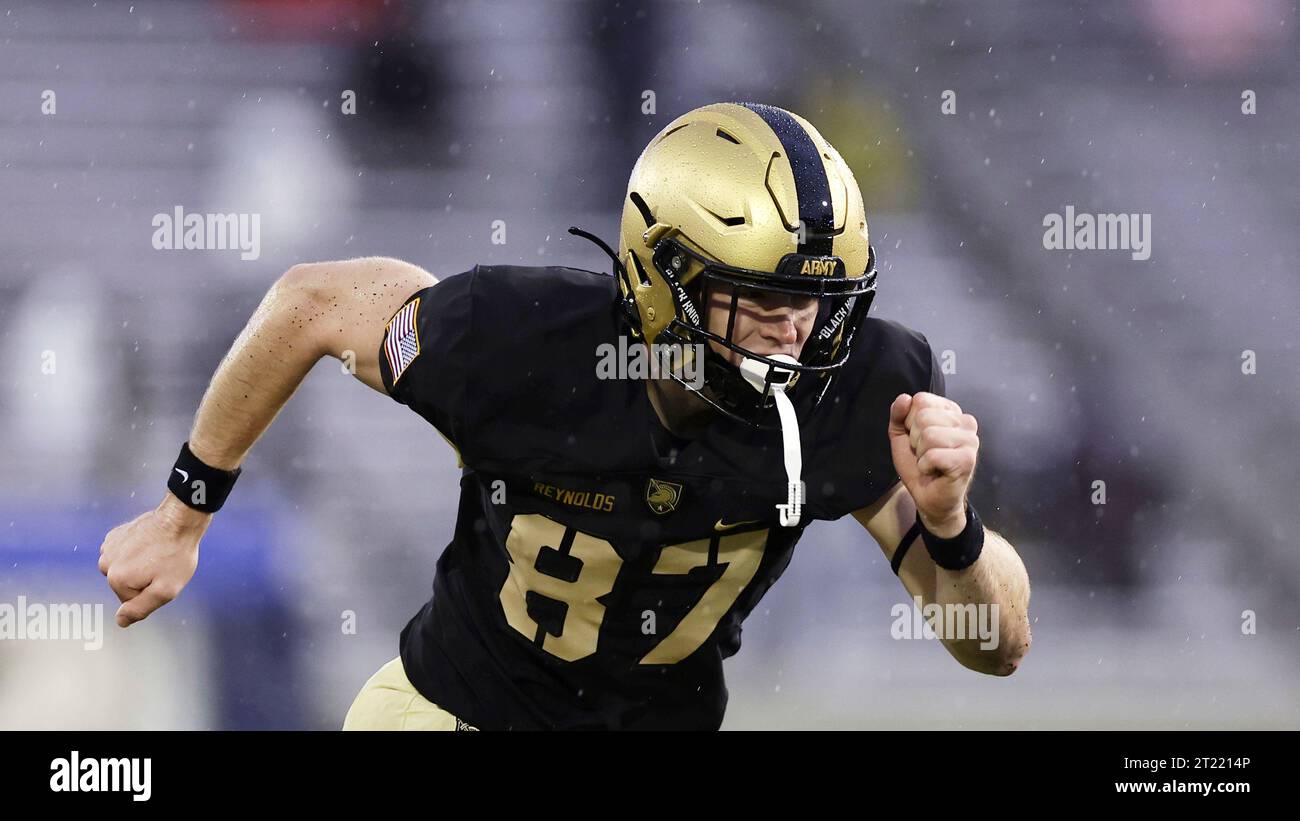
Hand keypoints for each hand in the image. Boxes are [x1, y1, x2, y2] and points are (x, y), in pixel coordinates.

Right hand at [98, 494, 209, 626]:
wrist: (179, 519)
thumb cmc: (176, 555)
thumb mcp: (165, 590)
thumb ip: (140, 609)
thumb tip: (120, 621)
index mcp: (116, 579)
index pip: (131, 601)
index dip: (151, 592)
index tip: (163, 577)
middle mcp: (106, 563)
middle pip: (126, 585)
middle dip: (144, 579)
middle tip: (162, 566)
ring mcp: (108, 547)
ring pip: (124, 569)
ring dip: (139, 565)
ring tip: (157, 554)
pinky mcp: (115, 535)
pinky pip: (123, 554)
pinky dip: (136, 551)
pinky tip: (150, 544)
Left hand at [888, 392, 978, 537]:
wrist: (929, 497)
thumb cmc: (919, 465)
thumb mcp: (901, 436)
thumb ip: (899, 415)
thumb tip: (904, 398)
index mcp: (951, 411)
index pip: (921, 399)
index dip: (909, 422)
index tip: (918, 438)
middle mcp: (965, 422)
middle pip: (923, 416)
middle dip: (914, 439)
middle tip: (924, 454)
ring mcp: (970, 440)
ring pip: (928, 435)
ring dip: (920, 454)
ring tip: (930, 462)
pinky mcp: (967, 460)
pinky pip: (932, 455)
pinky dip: (925, 466)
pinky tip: (934, 471)